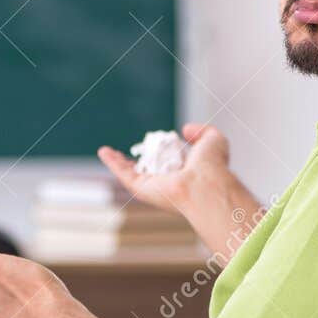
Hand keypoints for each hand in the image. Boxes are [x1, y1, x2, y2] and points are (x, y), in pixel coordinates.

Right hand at [97, 123, 230, 216]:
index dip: (164, 154)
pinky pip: (123, 174)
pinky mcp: (140, 189)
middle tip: (131, 152)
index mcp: (186, 175)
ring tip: (107, 151)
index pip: (171, 165)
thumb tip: (185, 128)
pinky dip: (112, 163)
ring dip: (119, 163)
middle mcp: (168, 184)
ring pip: (132, 174)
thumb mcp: (213, 140)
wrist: (205, 183)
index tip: (157, 144)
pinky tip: (104, 151)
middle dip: (137, 164)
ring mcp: (153, 188)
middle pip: (148, 172)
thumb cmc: (213, 165)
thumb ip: (202, 131)